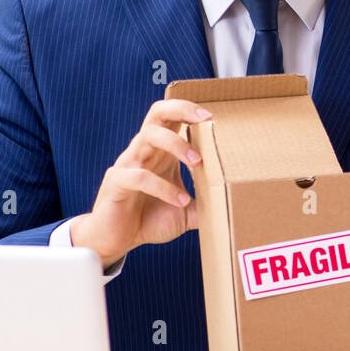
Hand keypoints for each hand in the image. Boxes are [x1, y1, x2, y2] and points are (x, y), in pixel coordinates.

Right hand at [71, 98, 210, 268]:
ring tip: (198, 162)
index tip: (213, 116)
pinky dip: (163, 188)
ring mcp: (127, 164)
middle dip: (181, 110)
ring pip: (148, 137)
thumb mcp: (185, 213)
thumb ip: (206, 206)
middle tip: (206, 120)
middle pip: (157, 114)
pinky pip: (139, 177)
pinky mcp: (116, 183)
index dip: (189, 109)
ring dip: (177, 145)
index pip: (170, 117)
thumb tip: (235, 206)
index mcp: (160, 152)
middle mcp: (143, 151)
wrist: (115, 240)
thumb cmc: (148, 219)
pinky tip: (181, 201)